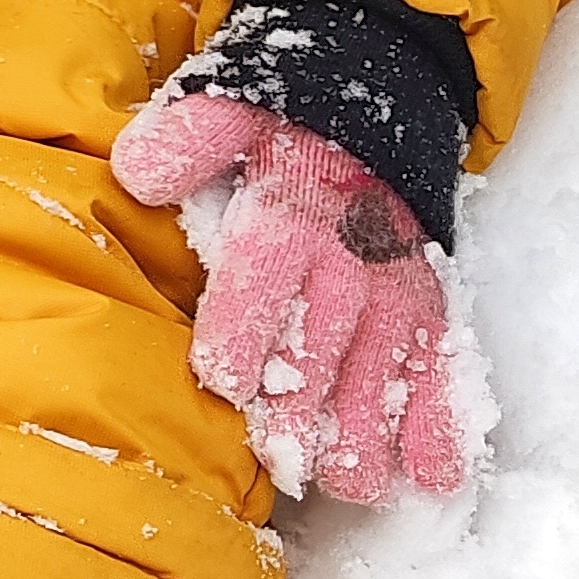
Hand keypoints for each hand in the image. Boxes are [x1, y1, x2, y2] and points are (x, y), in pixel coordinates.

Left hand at [111, 91, 467, 505]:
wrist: (379, 99)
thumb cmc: (285, 121)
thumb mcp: (228, 108)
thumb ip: (185, 139)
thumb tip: (136, 171)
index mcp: (289, 215)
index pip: (262, 281)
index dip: (240, 334)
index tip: (222, 380)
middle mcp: (347, 262)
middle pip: (319, 347)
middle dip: (299, 408)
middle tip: (281, 458)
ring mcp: (395, 291)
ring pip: (382, 374)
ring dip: (368, 431)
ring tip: (347, 480)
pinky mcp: (430, 308)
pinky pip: (442, 370)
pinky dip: (440, 421)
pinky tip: (431, 474)